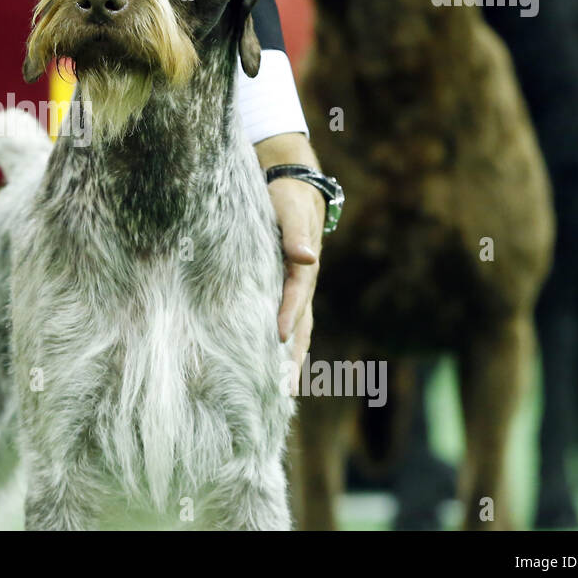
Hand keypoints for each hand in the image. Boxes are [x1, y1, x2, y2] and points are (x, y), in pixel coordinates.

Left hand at [254, 132, 325, 371]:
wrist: (291, 186)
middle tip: (284, 390)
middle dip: (292, 356)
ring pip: (296, 329)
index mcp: (302, 266)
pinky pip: (286, 322)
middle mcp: (302, 283)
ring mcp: (295, 289)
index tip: (276, 338)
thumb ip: (295, 232)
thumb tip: (305, 256)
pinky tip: (271, 366)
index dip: (287, 315)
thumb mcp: (290, 208)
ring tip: (281, 392)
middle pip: (301, 324)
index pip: (295, 295)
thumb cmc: (286, 197)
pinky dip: (282, 345)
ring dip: (289, 358)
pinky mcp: (283, 289)